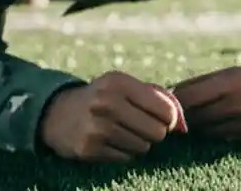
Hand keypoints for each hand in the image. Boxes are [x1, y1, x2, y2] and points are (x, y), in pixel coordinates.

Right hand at [39, 71, 179, 162]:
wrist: (56, 113)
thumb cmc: (103, 97)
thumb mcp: (126, 86)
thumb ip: (158, 98)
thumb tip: (183, 126)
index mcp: (119, 82)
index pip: (166, 111)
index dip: (169, 118)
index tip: (158, 117)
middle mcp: (107, 103)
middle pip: (158, 132)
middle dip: (154, 132)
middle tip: (139, 126)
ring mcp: (96, 127)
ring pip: (143, 148)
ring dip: (138, 143)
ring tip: (121, 132)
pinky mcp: (88, 149)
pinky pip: (126, 158)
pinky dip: (123, 153)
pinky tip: (108, 141)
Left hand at [172, 66, 240, 141]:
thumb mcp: (229, 73)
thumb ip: (200, 84)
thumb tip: (169, 95)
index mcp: (232, 79)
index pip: (191, 95)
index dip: (175, 101)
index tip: (166, 102)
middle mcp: (240, 101)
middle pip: (197, 115)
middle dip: (184, 115)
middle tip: (175, 113)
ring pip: (206, 129)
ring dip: (196, 124)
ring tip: (195, 116)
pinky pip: (221, 136)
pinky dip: (213, 130)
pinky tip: (213, 122)